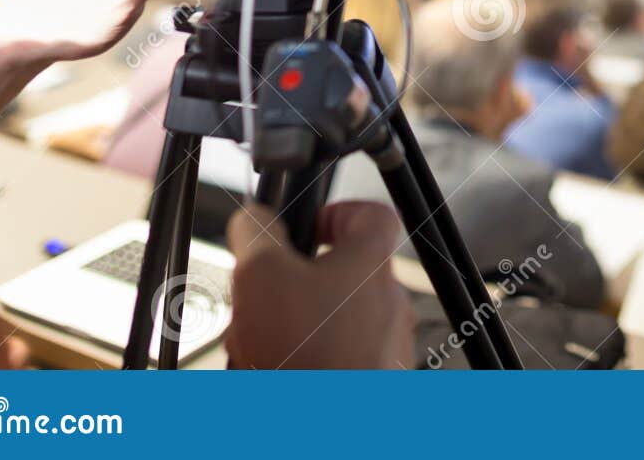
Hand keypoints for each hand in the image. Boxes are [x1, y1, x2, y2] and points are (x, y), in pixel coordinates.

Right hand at [226, 202, 414, 369]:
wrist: (328, 430)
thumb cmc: (305, 354)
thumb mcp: (260, 273)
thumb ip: (257, 232)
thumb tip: (254, 216)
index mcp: (371, 264)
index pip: (371, 215)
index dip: (334, 214)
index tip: (306, 230)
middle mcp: (390, 302)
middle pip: (342, 273)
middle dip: (295, 284)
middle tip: (264, 300)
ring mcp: (386, 345)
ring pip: (336, 320)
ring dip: (296, 326)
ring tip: (263, 345)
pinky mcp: (375, 380)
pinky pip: (340, 358)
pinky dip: (309, 360)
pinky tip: (281, 370)